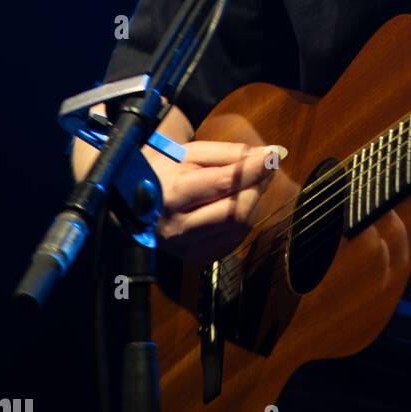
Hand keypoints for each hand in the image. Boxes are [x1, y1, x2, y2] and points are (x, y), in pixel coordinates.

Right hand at [148, 140, 287, 263]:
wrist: (136, 203)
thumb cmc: (167, 171)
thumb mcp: (192, 152)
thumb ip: (230, 153)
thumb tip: (268, 155)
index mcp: (173, 195)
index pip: (224, 183)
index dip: (254, 169)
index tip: (274, 155)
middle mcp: (179, 228)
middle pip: (237, 211)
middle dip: (257, 187)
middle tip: (264, 169)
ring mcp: (187, 248)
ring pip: (240, 227)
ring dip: (253, 203)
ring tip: (248, 185)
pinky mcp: (197, 259)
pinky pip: (235, 239)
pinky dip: (243, 220)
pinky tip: (234, 205)